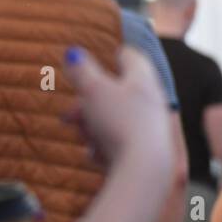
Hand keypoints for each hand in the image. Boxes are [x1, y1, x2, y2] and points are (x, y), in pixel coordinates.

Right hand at [62, 46, 170, 170]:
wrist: (144, 169)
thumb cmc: (120, 122)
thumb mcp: (93, 90)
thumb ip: (81, 70)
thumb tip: (74, 52)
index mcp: (143, 79)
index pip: (130, 56)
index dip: (110, 55)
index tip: (91, 62)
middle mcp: (152, 100)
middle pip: (115, 93)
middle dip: (88, 104)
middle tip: (69, 115)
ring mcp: (152, 126)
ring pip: (114, 120)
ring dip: (93, 127)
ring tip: (84, 136)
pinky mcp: (148, 149)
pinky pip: (119, 143)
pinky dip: (105, 147)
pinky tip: (96, 154)